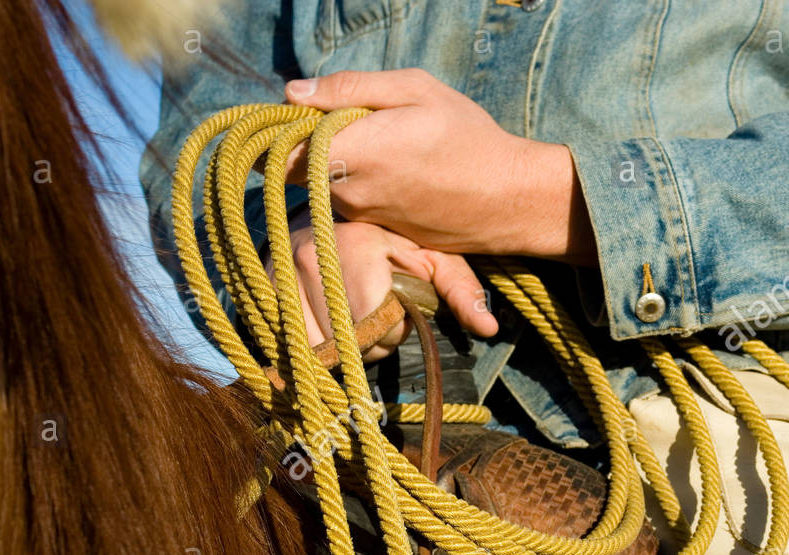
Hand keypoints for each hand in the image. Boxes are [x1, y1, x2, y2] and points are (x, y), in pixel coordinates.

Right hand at [266, 213, 496, 361]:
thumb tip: (489, 329)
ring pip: (315, 346)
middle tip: (369, 316)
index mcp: (359, 247)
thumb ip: (460, 287)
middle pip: (347, 342)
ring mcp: (280, 270)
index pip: (379, 327)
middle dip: (365, 342)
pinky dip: (305, 342)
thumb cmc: (388, 235)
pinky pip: (285, 339)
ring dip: (334, 346)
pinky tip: (318, 320)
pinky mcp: (258, 282)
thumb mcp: (429, 253)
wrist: (327, 207)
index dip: (393, 332)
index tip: (394, 312)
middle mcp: (314, 256)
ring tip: (344, 317)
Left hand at [283, 69, 594, 263]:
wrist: (508, 200)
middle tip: (339, 118)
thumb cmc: (466, 137)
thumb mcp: (415, 91)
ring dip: (334, 162)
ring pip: (322, 184)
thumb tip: (293, 92)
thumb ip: (349, 89)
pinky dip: (355, 183)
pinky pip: (347, 202)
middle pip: (299, 167)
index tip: (296, 110)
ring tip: (378, 142)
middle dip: (307, 141)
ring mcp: (361, 217)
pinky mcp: (375, 230)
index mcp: (354, 152)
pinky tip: (391, 168)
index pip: (284, 146)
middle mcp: (348, 193)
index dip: (280, 127)